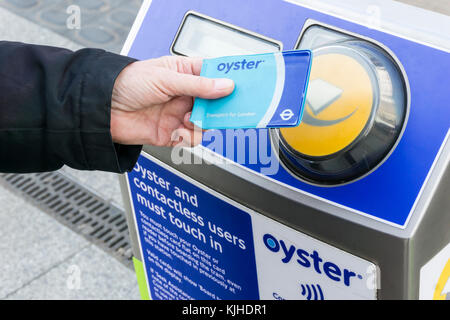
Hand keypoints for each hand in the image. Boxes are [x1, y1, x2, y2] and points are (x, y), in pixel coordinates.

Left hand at [110, 56, 233, 146]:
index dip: (228, 81)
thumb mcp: (166, 79)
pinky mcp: (172, 133)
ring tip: (191, 119)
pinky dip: (189, 137)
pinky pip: (191, 138)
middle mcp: (184, 94)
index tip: (242, 86)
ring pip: (206, 122)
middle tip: (227, 109)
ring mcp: (178, 114)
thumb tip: (225, 86)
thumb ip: (198, 85)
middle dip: (220, 107)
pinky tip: (179, 131)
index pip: (213, 76)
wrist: (102, 109)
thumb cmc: (127, 83)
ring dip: (202, 123)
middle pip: (214, 102)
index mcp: (184, 73)